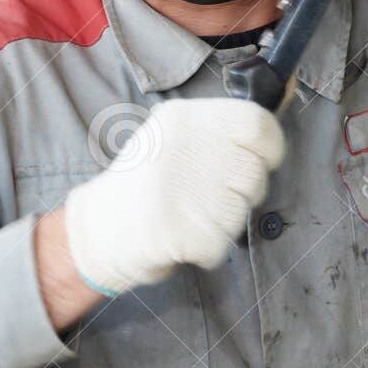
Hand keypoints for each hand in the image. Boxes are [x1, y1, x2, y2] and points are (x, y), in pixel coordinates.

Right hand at [63, 97, 285, 295]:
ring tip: (192, 216)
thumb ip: (217, 134)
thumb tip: (267, 139)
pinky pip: (222, 243)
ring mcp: (183, 188)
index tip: (261, 161)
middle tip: (212, 199)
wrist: (98, 229)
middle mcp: (186, 147)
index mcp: (185, 118)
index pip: (257, 123)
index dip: (269, 147)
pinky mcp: (180, 229)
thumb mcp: (172, 138)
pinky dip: (208, 249)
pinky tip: (183, 238)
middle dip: (245, 192)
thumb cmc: (145, 185)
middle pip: (254, 171)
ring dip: (226, 222)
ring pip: (242, 209)